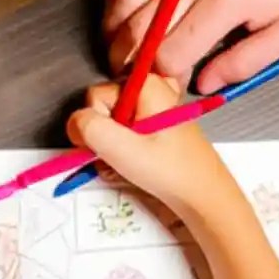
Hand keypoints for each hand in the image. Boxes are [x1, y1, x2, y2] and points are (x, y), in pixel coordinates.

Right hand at [66, 75, 228, 211]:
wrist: (204, 195)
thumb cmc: (169, 171)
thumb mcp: (121, 149)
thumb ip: (88, 128)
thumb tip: (74, 121)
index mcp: (146, 84)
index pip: (95, 96)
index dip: (96, 124)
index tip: (112, 145)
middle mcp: (152, 87)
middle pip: (103, 107)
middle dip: (104, 135)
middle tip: (122, 156)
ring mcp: (157, 104)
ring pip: (113, 120)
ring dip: (113, 144)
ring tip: (132, 161)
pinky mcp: (159, 121)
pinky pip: (127, 128)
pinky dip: (125, 146)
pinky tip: (137, 160)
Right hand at [104, 0, 278, 92]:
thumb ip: (247, 62)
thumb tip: (206, 83)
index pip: (171, 53)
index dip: (162, 76)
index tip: (168, 80)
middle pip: (139, 29)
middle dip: (126, 60)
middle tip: (130, 73)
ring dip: (113, 30)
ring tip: (119, 46)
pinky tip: (120, 9)